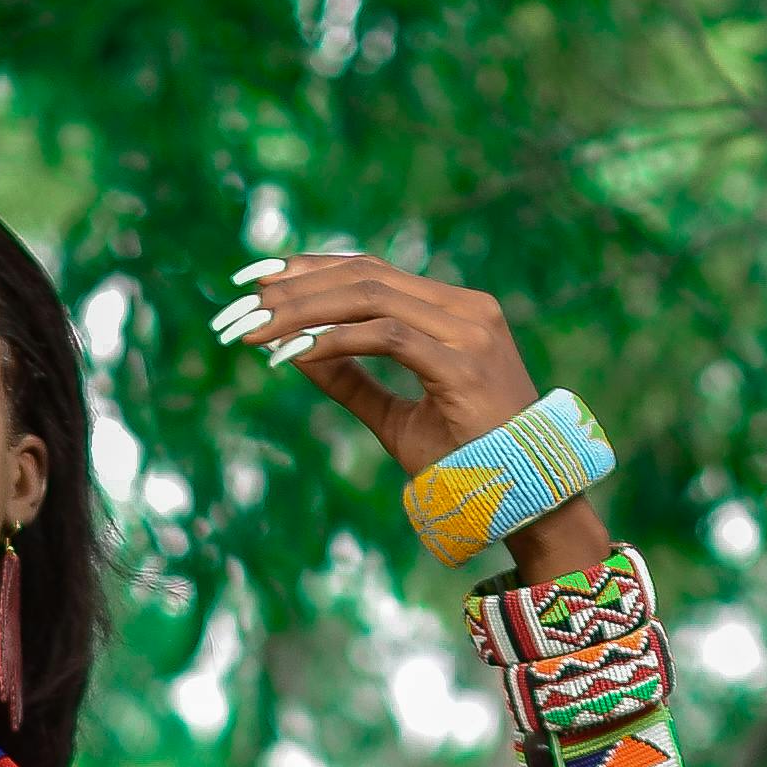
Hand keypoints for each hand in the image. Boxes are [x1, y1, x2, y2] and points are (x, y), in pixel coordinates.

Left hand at [214, 247, 605, 570]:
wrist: (524, 496)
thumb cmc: (466, 461)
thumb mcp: (395, 417)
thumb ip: (350, 380)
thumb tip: (295, 350)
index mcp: (453, 310)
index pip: (373, 271)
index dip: (314, 270)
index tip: (260, 278)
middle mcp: (464, 308)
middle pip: (366, 275)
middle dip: (298, 285)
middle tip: (242, 300)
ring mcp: (467, 329)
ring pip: (371, 297)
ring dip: (306, 310)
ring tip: (256, 327)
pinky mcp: (461, 361)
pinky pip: (387, 335)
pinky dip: (336, 340)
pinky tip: (293, 352)